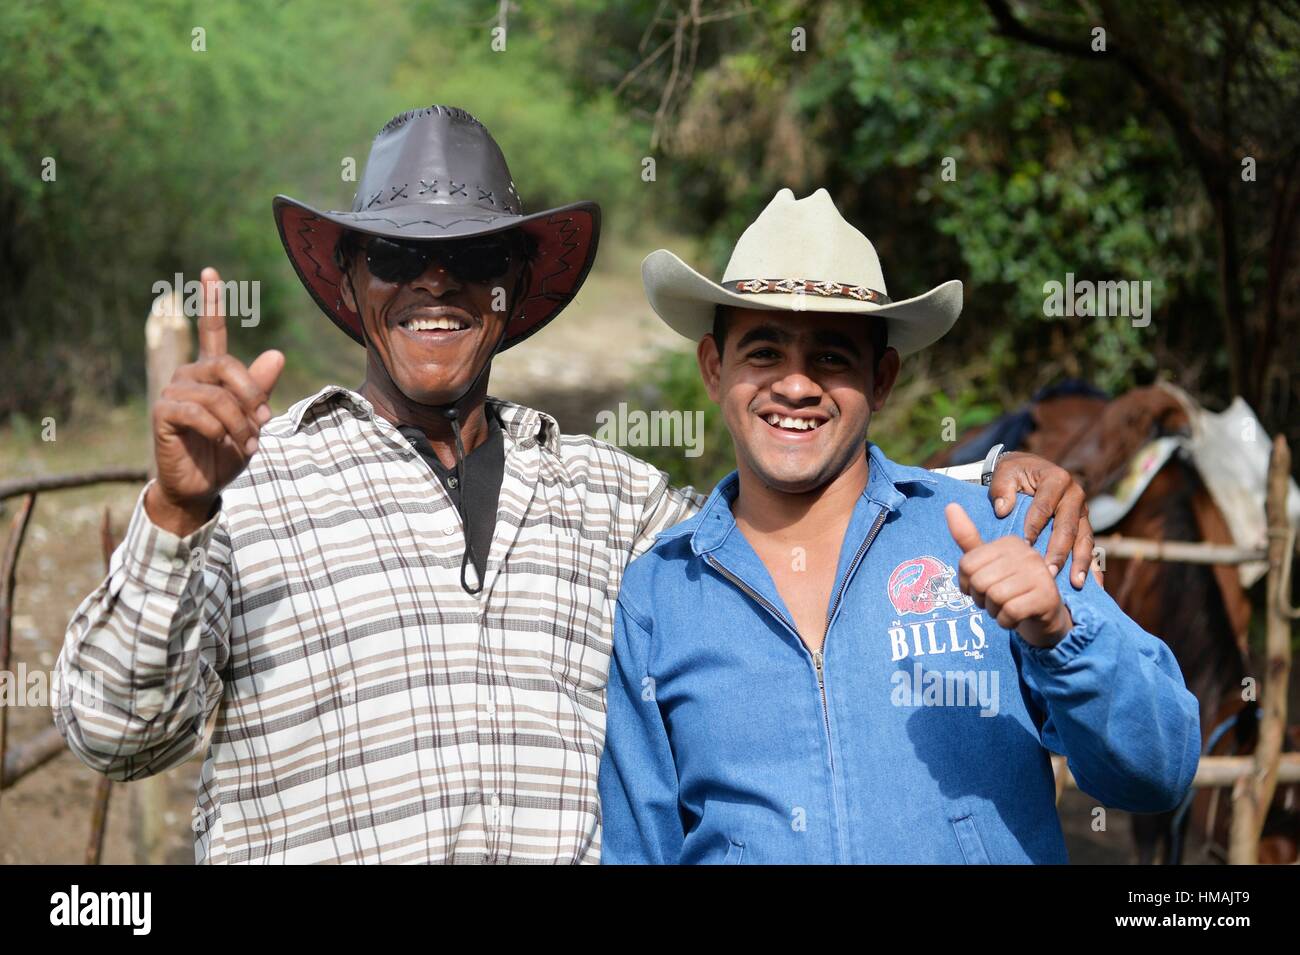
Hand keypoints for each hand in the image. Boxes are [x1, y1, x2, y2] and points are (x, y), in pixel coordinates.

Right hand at [146, 267, 284, 536]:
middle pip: (227, 366)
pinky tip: (221, 442)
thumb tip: (278, 353)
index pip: (211, 331)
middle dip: (252, 395)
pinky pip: (199, 411)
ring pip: (218, 395)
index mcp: (211, 374)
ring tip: (246, 443)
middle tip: (263, 422)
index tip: (210, 271)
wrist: (201, 486)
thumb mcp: (253, 420)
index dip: (211, 302)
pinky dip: (219, 430)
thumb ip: (261, 389)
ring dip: (239, 423)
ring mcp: (174, 392)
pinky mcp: (163, 412)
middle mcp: (189, 376)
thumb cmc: (226, 452)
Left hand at [945, 503, 1072, 647]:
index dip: (966, 584)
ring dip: (993, 611)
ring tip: (1006, 607)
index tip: (981, 588)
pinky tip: (1014, 618)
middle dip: (981, 599)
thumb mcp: (987, 563)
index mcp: (1009, 542)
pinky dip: (1005, 621)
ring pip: (994, 597)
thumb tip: (949, 505)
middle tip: (994, 601)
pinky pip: (1010, 612)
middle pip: (979, 581)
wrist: (1044, 616)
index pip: (967, 564)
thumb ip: (967, 538)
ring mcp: (1040, 574)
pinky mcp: (1047, 596)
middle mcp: (1027, 553)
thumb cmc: (1011, 588)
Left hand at [987, 451, 1098, 588]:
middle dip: (1059, 552)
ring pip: (1084, 539)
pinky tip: (1095, 585)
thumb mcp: (1004, 473)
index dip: (1035, 526)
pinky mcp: (1084, 526)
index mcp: (1056, 479)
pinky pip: (1091, 547)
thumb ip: (1001, 489)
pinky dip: (1093, 566)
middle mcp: (1074, 495)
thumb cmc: (1014, 474)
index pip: (1044, 507)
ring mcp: (1082, 512)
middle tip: (1049, 573)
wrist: (1028, 470)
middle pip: (1068, 527)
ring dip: (1081, 563)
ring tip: (1076, 584)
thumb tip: (1003, 510)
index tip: (1025, 547)